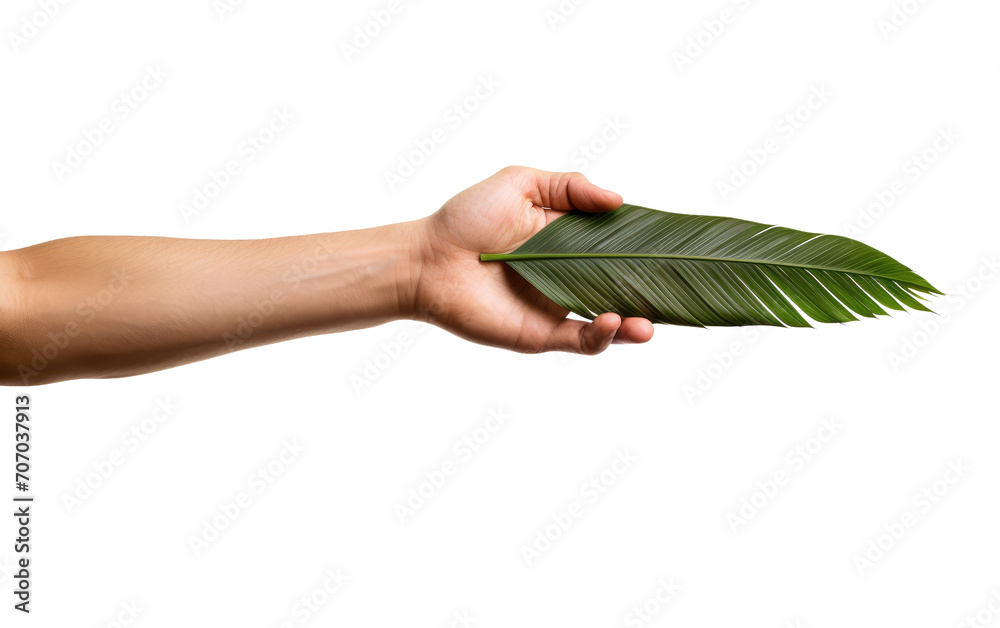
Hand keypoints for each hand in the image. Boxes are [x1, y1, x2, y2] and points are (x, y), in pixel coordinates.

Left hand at [411, 166, 654, 353]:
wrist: (428, 259)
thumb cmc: (466, 218)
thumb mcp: (520, 183)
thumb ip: (570, 187)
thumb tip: (618, 202)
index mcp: (570, 242)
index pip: (619, 247)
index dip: (647, 248)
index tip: (673, 244)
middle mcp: (570, 276)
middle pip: (623, 287)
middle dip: (652, 292)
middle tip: (675, 288)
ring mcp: (558, 307)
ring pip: (610, 322)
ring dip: (636, 324)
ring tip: (651, 321)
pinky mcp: (542, 334)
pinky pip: (581, 341)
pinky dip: (603, 336)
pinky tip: (613, 320)